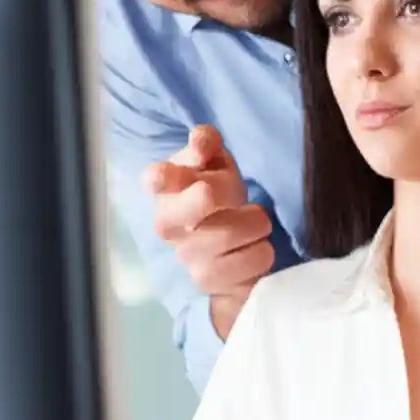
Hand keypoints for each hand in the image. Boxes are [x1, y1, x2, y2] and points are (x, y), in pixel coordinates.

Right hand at [142, 125, 273, 338]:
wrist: (221, 248)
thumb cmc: (215, 193)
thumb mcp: (213, 162)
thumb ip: (206, 143)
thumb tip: (200, 139)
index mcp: (163, 187)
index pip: (157, 176)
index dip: (166, 174)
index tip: (173, 174)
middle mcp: (166, 223)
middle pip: (206, 195)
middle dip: (230, 190)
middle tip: (235, 198)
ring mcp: (186, 255)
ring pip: (244, 227)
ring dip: (256, 223)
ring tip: (247, 226)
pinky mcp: (208, 281)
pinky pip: (258, 257)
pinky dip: (262, 251)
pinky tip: (249, 250)